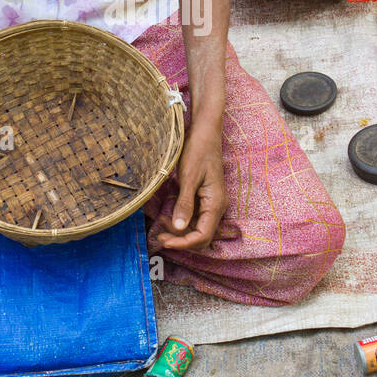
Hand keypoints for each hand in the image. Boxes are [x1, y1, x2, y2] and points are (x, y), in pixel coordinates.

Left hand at [151, 122, 226, 252]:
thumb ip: (185, 204)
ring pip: (197, 229)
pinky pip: (195, 218)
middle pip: (201, 237)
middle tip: (160, 236)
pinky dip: (181, 220)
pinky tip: (167, 215)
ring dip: (180, 231)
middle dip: (181, 240)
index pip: (203, 236)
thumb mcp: (189, 178)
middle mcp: (216, 207)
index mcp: (215, 204)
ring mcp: (211, 203)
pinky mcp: (204, 198)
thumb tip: (179, 228)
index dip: (184, 243)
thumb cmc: (198, 151)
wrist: (204, 133)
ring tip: (161, 224)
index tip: (165, 241)